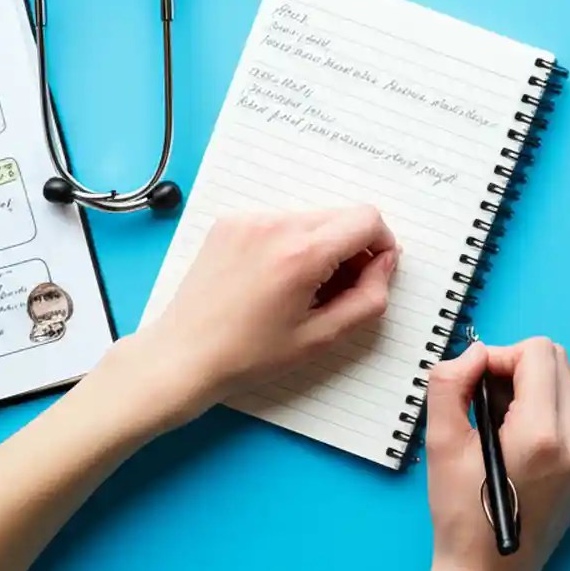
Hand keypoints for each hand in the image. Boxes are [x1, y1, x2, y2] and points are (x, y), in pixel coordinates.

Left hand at [93, 207, 398, 433]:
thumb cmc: (249, 356)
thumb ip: (368, 298)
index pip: (367, 219)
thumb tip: (385, 263)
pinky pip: (278, 221)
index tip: (373, 273)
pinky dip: (289, 242)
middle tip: (338, 290)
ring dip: (321, 245)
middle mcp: (274, 224)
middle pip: (340, 214)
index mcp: (301, 252)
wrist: (184, 356)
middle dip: (352, 247)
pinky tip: (274, 280)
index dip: (381, 245)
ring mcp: (248, 220)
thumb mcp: (321, 337)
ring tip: (302, 289)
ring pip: (311, 217)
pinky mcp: (229, 224)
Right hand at [425, 338, 569, 570]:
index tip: (474, 381)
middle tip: (483, 399)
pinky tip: (513, 439)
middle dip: (515, 367)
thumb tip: (473, 354)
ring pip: (565, 384)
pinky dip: (541, 409)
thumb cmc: (462, 516)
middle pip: (557, 361)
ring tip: (496, 422)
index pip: (537, 352)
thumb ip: (450, 384)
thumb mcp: (441, 443)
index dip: (498, 356)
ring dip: (529, 387)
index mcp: (542, 435)